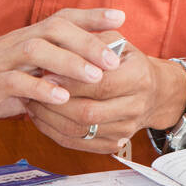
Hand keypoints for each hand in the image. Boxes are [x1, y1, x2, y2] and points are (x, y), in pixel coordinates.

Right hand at [0, 8, 126, 128]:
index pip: (60, 18)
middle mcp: (12, 44)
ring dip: (69, 62)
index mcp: (21, 40)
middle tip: (116, 58)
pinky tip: (60, 98)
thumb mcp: (11, 81)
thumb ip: (38, 81)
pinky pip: (15, 82)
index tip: (119, 16)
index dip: (90, 16)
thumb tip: (66, 90)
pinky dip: (40, 88)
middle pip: (54, 28)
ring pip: (37, 50)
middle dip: (88, 40)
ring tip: (96, 76)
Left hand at [21, 41, 185, 154]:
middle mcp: (135, 106)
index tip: (46, 74)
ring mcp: (126, 129)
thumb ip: (90, 41)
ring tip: (32, 102)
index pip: (100, 84)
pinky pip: (78, 144)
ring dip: (50, 119)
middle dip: (55, 103)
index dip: (70, 82)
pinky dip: (54, 132)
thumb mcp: (116, 41)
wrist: (153, 91)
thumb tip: (59, 47)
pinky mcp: (114, 143)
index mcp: (138, 77)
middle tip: (33, 90)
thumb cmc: (126, 61)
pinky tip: (41, 117)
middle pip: (89, 112)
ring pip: (80, 131)